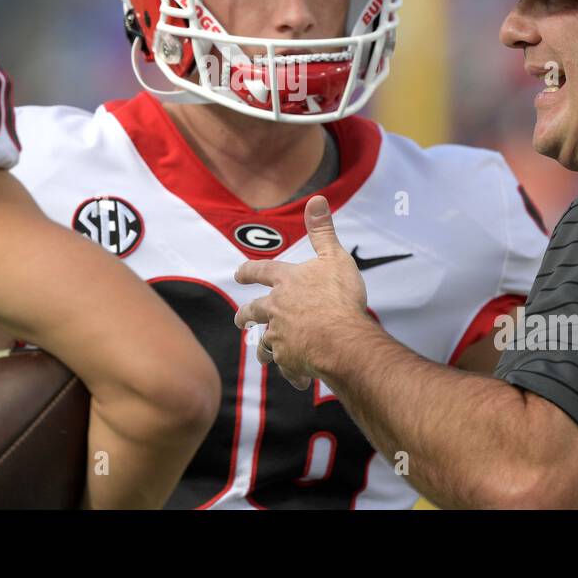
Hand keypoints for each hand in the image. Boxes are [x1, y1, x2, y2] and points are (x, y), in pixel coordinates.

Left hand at [233, 195, 370, 389]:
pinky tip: (297, 378)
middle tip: (239, 319)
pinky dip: (292, 373)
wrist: (339, 338)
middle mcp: (277, 309)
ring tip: (263, 356)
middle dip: (245, 315)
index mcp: (286, 283)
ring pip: (266, 343)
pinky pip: (288, 368)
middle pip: (254, 312)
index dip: (249, 271)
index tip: (237, 273)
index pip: (261, 271)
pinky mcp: (289, 360)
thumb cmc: (338, 297)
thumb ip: (323, 230)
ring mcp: (280, 336)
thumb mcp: (334, 257)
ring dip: (264, 349)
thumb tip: (316, 198)